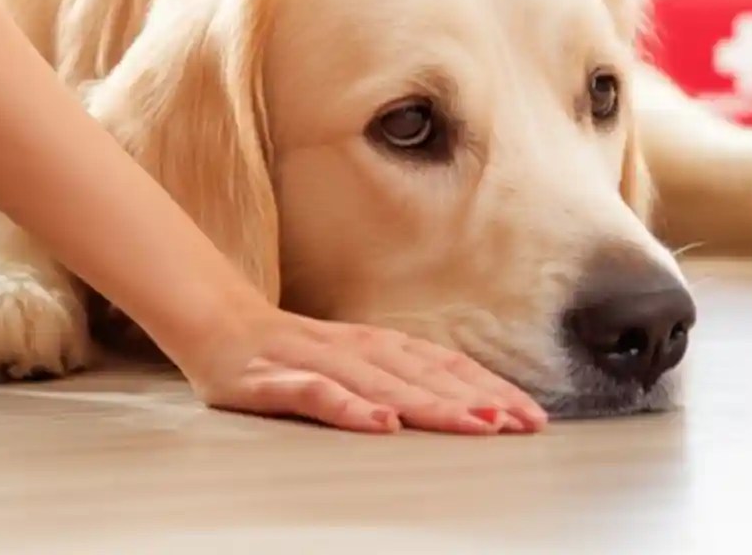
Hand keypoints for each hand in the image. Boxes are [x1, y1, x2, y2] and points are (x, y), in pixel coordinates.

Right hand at [185, 312, 548, 434]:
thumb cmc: (296, 354)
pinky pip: (317, 394)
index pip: (447, 365)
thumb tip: (470, 405)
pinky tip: (381, 424)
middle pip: (425, 376)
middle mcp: (358, 348)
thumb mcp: (357, 363)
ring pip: (383, 383)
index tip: (532, 415)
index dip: (491, 388)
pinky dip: (351, 408)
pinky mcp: (274, 380)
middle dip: (476, 400)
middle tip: (518, 424)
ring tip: (473, 424)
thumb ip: (405, 380)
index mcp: (381, 345)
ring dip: (432, 404)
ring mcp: (316, 362)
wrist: (219, 327)